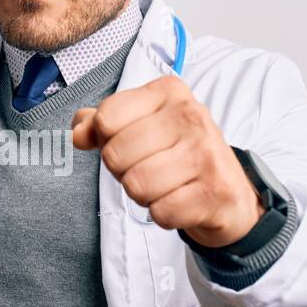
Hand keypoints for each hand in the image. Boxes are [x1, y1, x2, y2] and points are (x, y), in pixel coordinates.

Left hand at [70, 73, 263, 247]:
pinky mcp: (215, 191)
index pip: (106, 118)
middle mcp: (191, 115)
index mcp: (168, 92)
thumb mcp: (140, 127)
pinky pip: (160, 212)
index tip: (132, 143)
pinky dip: (163, 214)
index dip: (108, 140)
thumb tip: (77, 132)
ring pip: (136, 185)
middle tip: (151, 169)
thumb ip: (101, 124)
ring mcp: (206, 153)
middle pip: (115, 155)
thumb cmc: (177, 155)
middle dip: (124, 172)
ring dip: (143, 196)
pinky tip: (181, 201)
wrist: (229, 193)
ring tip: (166, 185)